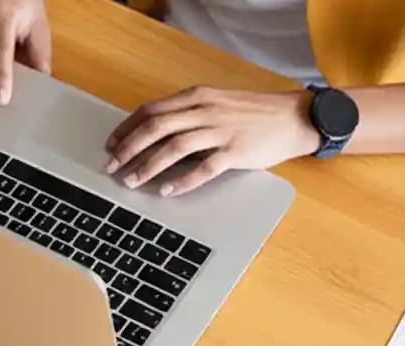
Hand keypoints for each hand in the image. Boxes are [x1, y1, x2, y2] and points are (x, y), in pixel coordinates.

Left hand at [104, 86, 320, 196]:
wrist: (294, 118)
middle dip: (129, 148)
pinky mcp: (236, 151)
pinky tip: (168, 190)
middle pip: (156, 127)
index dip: (126, 128)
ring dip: (149, 165)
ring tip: (132, 181)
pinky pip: (204, 167)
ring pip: (174, 146)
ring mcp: (221, 130)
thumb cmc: (253, 114)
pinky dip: (183, 180)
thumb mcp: (216, 104)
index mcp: (197, 96)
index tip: (110, 145)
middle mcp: (205, 110)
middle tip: (112, 166)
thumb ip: (187, 114)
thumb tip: (152, 135)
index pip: (151, 110)